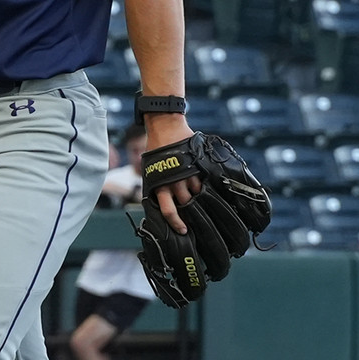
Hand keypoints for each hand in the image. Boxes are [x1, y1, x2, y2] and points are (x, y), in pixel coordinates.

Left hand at [142, 115, 202, 233]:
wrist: (165, 128)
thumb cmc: (155, 150)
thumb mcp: (150, 171)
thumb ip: (157, 186)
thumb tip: (163, 204)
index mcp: (159, 186)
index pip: (168, 211)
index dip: (176, 223)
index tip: (183, 231)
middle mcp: (173, 182)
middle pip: (186, 204)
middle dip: (191, 212)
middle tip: (196, 218)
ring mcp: (186, 174)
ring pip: (196, 194)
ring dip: (199, 198)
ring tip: (203, 202)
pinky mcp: (196, 166)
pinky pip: (203, 181)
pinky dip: (204, 186)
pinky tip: (208, 189)